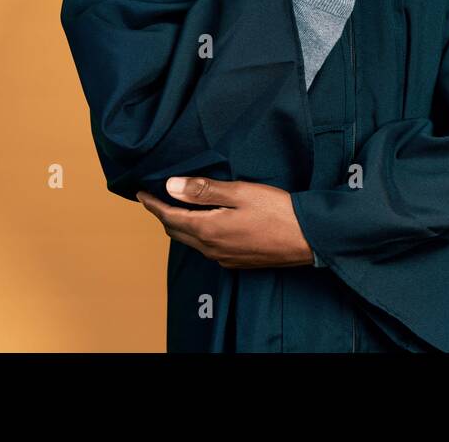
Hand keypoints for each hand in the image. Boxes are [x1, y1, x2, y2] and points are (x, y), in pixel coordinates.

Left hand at [135, 176, 314, 268]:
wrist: (307, 239)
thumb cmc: (276, 212)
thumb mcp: (239, 193)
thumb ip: (203, 190)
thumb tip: (171, 186)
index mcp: (208, 228)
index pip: (169, 216)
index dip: (153, 204)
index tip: (141, 194)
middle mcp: (211, 247)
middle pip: (177, 231)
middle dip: (163, 214)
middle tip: (155, 199)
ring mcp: (224, 257)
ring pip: (191, 241)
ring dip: (180, 225)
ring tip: (176, 209)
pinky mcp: (236, 261)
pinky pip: (207, 248)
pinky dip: (197, 234)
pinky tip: (205, 225)